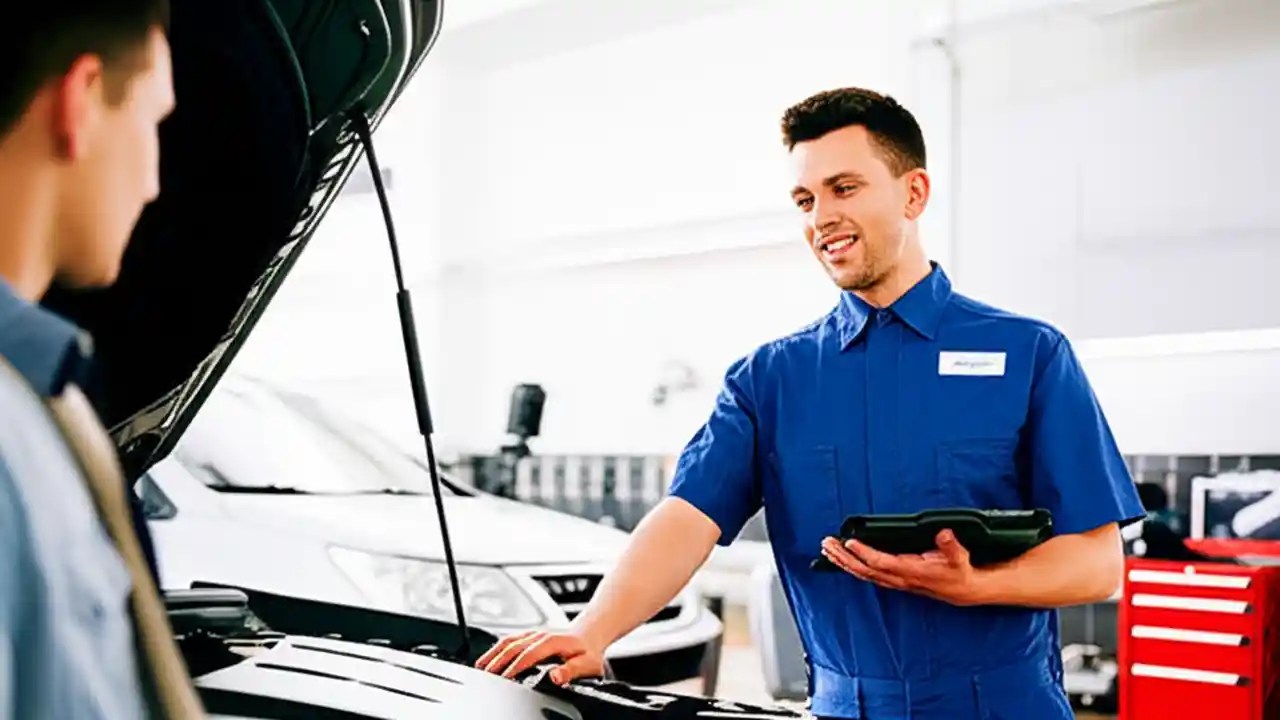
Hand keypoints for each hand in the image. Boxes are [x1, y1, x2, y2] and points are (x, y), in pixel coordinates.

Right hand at [474, 630, 604, 685]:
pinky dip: (496, 649)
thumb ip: (572, 671)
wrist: (590, 634)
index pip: (528, 655)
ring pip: (508, 641)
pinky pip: (509, 640)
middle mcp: (540, 635)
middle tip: (484, 677)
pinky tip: (489, 658)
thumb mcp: (588, 665)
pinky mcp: (529, 635)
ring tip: (480, 668)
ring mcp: (533, 634)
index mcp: (553, 642)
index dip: (514, 667)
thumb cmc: (588, 652)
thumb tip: (555, 677)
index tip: (503, 679)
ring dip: (492, 654)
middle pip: (512, 646)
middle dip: (496, 661)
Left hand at [820, 530, 982, 605]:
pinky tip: (840, 560)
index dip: (865, 553)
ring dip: (843, 562)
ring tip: (827, 549)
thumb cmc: (959, 573)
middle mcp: (900, 578)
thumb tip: (944, 534)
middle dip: (845, 558)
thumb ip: (951, 547)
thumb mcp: (960, 558)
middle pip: (865, 570)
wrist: (963, 590)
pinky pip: (867, 575)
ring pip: (863, 574)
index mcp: (912, 571)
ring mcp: (895, 581)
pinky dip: (851, 567)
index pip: (882, 563)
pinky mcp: (893, 580)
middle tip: (828, 544)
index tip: (850, 542)